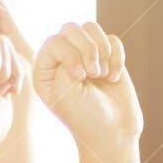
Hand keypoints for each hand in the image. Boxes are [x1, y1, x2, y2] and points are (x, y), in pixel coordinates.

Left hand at [34, 22, 141, 152]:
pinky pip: (113, 40)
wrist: (114, 134)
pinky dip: (117, 57)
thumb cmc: (85, 118)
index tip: (80, 77)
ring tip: (103, 74)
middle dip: (87, 49)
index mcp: (44, 68)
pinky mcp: (107, 59)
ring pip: (92, 28)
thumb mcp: (65, 90)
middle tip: (95, 74)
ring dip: (102, 50)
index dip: (70, 54)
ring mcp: (86, 57)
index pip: (54, 40)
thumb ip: (65, 57)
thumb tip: (83, 36)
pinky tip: (114, 78)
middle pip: (71, 28)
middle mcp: (62, 59)